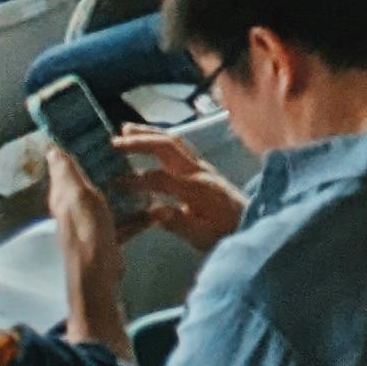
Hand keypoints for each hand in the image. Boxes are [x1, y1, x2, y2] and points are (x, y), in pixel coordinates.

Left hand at [45, 145, 133, 357]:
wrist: (99, 280)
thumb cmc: (88, 235)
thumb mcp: (78, 198)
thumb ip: (68, 175)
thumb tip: (52, 148)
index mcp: (63, 195)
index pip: (64, 165)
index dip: (76, 146)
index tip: (97, 129)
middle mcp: (73, 208)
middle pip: (89, 179)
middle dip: (105, 164)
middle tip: (128, 148)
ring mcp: (90, 224)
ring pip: (108, 197)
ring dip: (124, 186)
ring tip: (144, 173)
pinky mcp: (106, 237)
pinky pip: (123, 217)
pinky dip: (136, 213)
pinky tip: (153, 209)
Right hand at [111, 129, 244, 250]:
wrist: (252, 224)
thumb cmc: (225, 233)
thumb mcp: (203, 236)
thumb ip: (180, 223)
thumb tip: (154, 211)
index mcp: (197, 188)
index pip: (160, 178)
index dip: (136, 180)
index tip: (114, 182)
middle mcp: (199, 170)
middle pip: (168, 146)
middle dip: (141, 141)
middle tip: (114, 141)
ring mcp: (202, 166)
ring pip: (173, 142)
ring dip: (149, 134)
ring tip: (125, 129)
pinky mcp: (202, 168)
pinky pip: (178, 147)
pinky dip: (160, 139)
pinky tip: (147, 140)